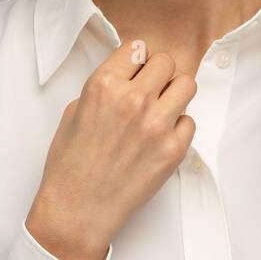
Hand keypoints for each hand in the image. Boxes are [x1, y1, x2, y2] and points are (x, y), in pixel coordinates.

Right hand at [25, 39, 196, 259]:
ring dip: (175, 94)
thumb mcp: (74, 112)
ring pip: (187, 84)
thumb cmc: (70, 165)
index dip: (136, 61)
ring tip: (162, 109)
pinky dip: (179, 127)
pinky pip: (190, 121)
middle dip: (158, 74)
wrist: (77, 210)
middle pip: (166, 61)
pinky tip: (161, 138)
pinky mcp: (173, 149)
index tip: (136, 71)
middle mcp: (132, 100)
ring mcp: (156, 124)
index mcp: (103, 85)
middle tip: (150, 91)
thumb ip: (104, 89)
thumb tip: (127, 77)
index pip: (136, 48)